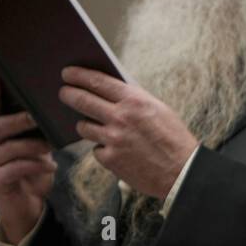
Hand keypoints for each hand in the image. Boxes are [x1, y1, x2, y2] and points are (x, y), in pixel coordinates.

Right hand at [0, 76, 56, 244]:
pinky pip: (15, 167)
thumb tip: (51, 117)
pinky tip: (50, 166)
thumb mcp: (38, 154)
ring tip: (50, 146)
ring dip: (32, 145)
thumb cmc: (33, 179)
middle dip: (18, 119)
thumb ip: (38, 137)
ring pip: (9, 147)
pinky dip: (35, 164)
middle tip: (36, 116)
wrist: (28, 211)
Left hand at [60, 66, 197, 199]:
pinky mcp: (111, 160)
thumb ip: (132, 99)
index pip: (98, 81)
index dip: (78, 75)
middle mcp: (120, 118)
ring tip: (91, 126)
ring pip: (84, 127)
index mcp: (134, 100)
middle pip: (82, 101)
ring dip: (85, 125)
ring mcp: (113, 140)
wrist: (182, 172)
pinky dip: (103, 149)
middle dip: (69, 95)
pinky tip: (116, 151)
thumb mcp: (157, 109)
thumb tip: (108, 88)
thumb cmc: (172, 138)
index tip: (67, 73)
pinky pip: (96, 149)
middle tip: (63, 93)